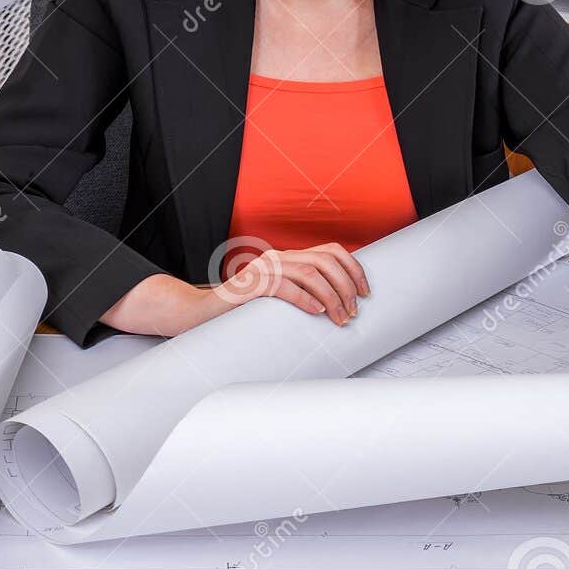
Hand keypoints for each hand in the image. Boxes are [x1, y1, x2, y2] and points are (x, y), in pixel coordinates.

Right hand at [211, 242, 369, 324]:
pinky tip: (317, 313)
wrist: (203, 313)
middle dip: (346, 286)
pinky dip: (306, 300)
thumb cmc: (245, 309)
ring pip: (310, 273)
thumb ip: (301, 291)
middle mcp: (278, 257)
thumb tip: (340, 304)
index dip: (353, 269)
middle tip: (353, 311)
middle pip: (325, 261)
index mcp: (288, 257)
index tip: (365, 292)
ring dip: (332, 297)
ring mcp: (264, 268)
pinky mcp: (251, 284)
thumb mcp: (279, 295)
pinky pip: (285, 287)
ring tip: (340, 317)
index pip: (331, 251)